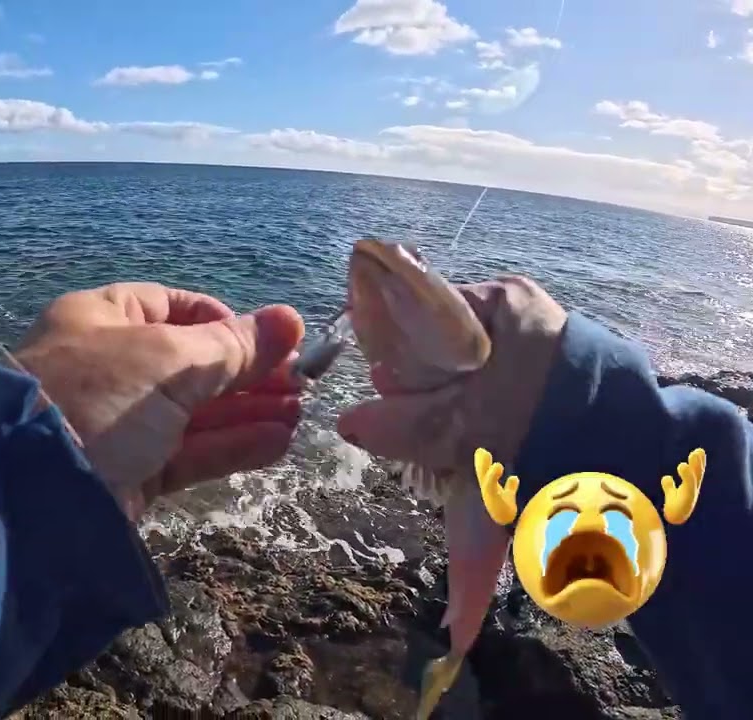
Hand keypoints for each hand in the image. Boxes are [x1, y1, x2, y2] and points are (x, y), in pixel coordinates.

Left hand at [14, 282, 304, 520]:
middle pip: (191, 364)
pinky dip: (231, 447)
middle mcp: (108, 367)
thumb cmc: (98, 396)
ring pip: (194, 412)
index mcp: (101, 319)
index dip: (224, 322)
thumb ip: (233, 346)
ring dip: (248, 411)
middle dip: (247, 373)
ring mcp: (117, 424)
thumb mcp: (169, 359)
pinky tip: (277, 443)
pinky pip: (188, 453)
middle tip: (302, 382)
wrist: (32, 489)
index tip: (269, 340)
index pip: (172, 308)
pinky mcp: (129, 473)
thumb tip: (291, 320)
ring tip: (300, 413)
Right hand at [337, 275, 567, 476]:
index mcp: (499, 300)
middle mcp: (517, 311)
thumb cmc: (550, 421)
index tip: (391, 393)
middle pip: (440, 346)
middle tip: (426, 429)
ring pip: (465, 374)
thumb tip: (347, 425)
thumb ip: (406, 424)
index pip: (422, 311)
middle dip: (425, 390)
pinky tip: (478, 446)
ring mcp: (535, 343)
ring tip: (454, 445)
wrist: (638, 452)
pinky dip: (479, 418)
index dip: (397, 354)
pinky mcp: (550, 376)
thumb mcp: (469, 424)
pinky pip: (492, 389)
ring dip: (451, 411)